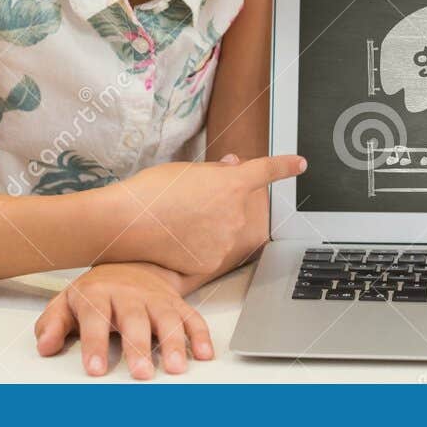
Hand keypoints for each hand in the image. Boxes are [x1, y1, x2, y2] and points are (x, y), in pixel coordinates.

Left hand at [34, 262, 211, 378]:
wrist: (129, 264)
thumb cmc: (96, 292)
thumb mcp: (65, 303)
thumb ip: (53, 325)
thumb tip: (46, 346)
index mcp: (97, 294)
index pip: (95, 319)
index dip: (95, 345)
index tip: (96, 369)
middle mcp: (129, 294)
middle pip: (134, 320)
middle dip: (139, 347)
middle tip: (141, 373)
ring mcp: (155, 298)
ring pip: (167, 318)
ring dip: (174, 343)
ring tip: (176, 367)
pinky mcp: (176, 303)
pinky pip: (192, 317)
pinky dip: (201, 335)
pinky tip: (204, 353)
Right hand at [104, 153, 305, 275]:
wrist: (127, 223)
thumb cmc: (152, 191)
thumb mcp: (185, 171)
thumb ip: (216, 171)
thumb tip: (234, 166)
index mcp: (233, 183)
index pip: (266, 171)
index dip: (285, 166)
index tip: (300, 164)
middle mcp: (236, 212)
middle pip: (236, 206)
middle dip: (220, 203)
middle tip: (187, 202)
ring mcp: (225, 240)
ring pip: (223, 231)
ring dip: (208, 226)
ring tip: (175, 221)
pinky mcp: (211, 262)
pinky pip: (210, 252)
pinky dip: (195, 248)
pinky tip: (174, 241)